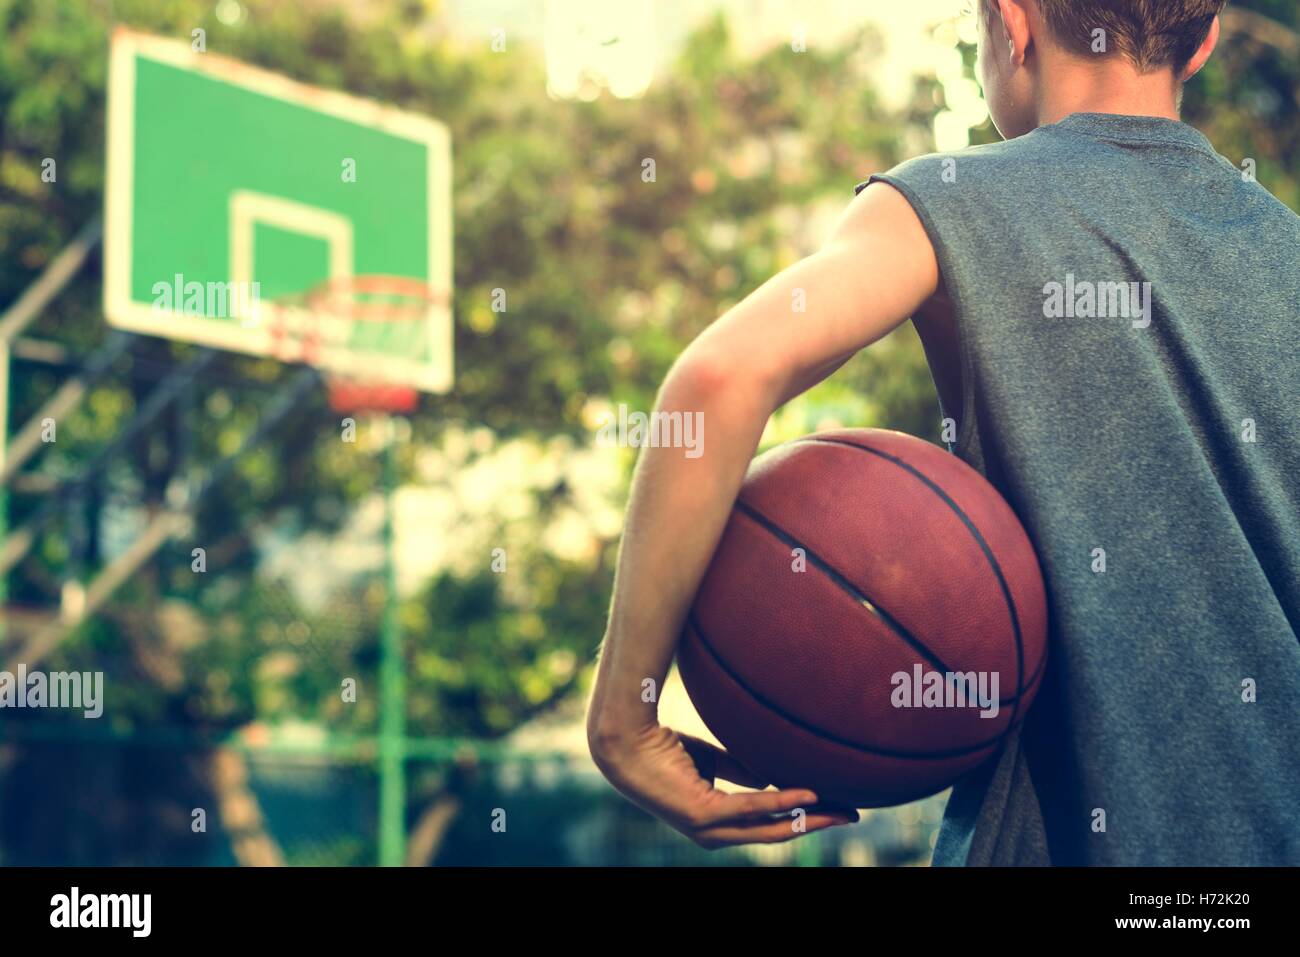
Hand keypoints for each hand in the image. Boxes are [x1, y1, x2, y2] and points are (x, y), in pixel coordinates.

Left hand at [588, 720, 858, 848]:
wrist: (626, 741)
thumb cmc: (659, 747)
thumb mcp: (708, 759)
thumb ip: (736, 769)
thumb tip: (768, 773)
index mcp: (716, 821)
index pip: (768, 824)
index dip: (802, 818)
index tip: (836, 808)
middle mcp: (713, 832)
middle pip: (776, 833)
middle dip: (817, 825)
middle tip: (854, 816)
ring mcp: (706, 827)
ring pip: (768, 828)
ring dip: (808, 818)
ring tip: (842, 810)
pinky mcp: (701, 813)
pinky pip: (750, 806)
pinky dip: (781, 801)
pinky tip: (809, 796)